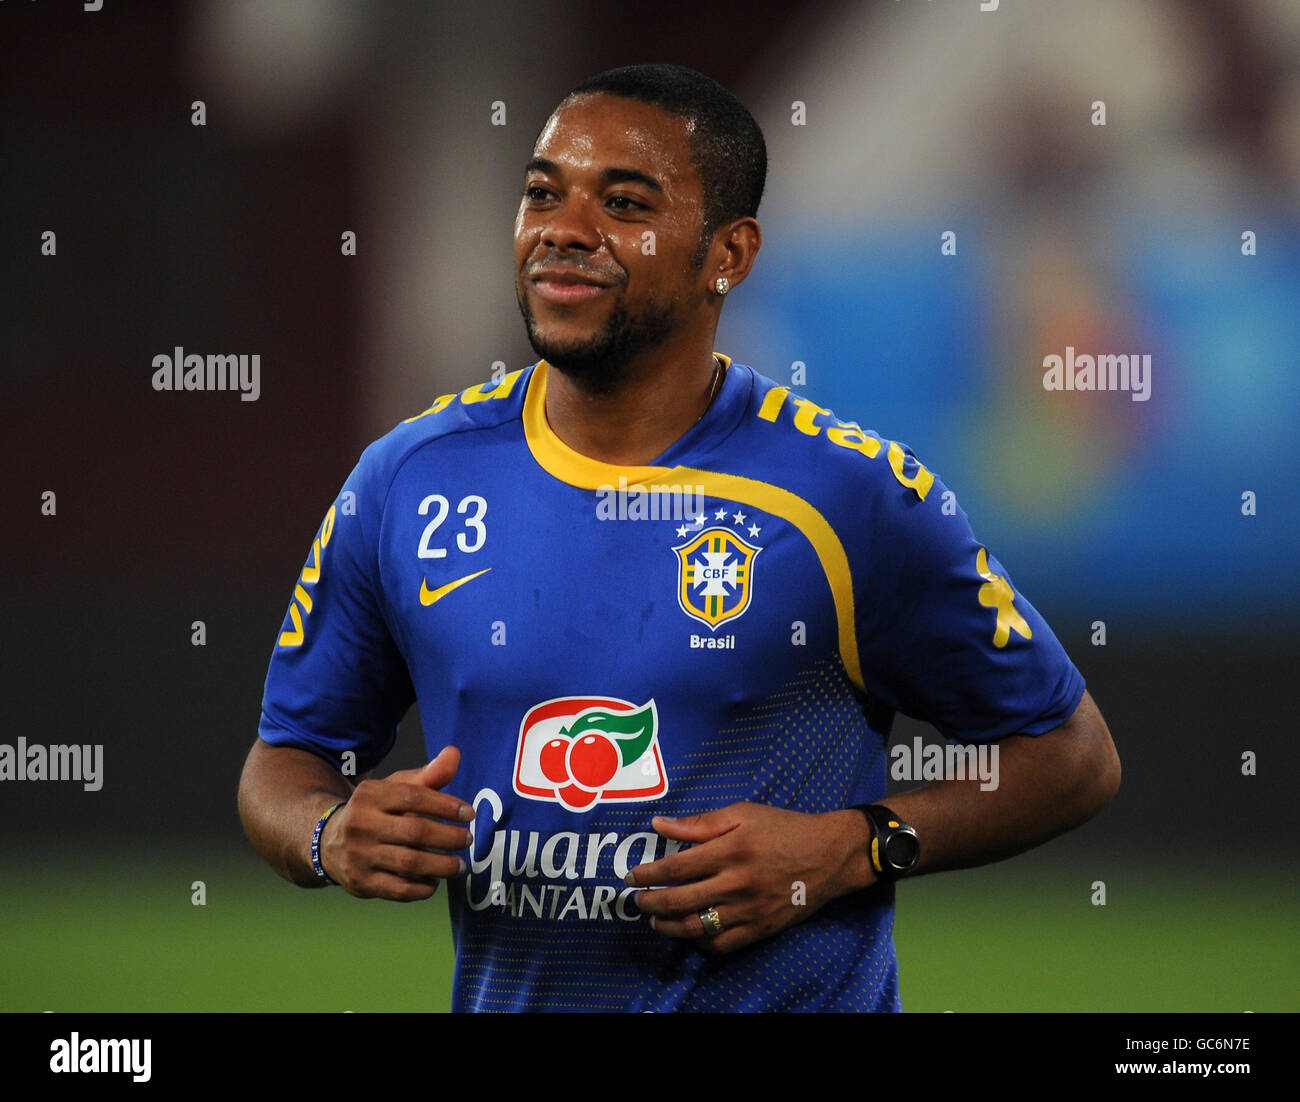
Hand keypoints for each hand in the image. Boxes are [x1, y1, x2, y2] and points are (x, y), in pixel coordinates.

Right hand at [319, 746, 473, 900]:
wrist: (329, 841)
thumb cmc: (376, 811)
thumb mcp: (396, 788)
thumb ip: (428, 775)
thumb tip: (454, 753)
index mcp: (370, 795)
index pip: (414, 797)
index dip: (446, 806)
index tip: (469, 814)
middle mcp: (361, 824)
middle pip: (415, 832)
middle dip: (448, 837)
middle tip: (468, 839)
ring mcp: (358, 855)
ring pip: (409, 863)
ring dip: (442, 866)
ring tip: (460, 865)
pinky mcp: (360, 883)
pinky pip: (399, 890)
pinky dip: (422, 888)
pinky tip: (435, 881)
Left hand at [627, 803, 873, 953]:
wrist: (830, 855)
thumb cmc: (785, 828)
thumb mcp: (744, 813)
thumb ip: (700, 822)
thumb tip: (659, 824)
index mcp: (731, 850)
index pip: (677, 868)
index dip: (649, 874)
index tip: (632, 875)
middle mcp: (737, 883)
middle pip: (680, 901)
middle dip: (650, 903)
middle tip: (637, 901)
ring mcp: (749, 910)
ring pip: (697, 927)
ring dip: (669, 926)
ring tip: (656, 920)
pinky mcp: (761, 929)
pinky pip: (723, 944)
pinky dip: (700, 942)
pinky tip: (690, 932)